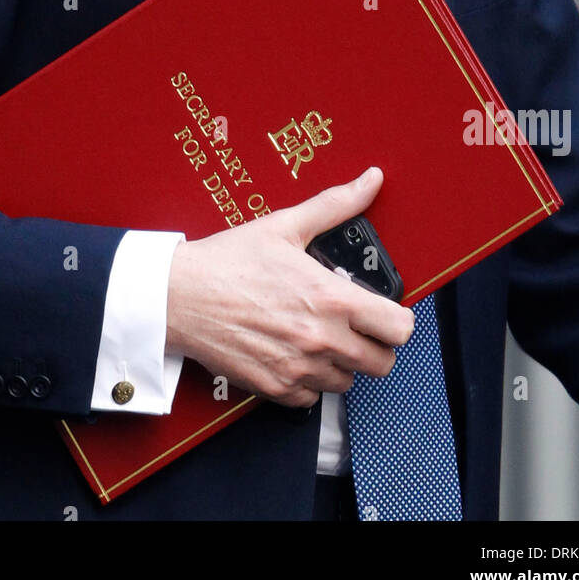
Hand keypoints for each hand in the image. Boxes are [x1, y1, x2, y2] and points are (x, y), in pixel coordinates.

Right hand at [165, 166, 414, 406]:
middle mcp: (321, 338)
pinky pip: (311, 398)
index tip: (384, 313)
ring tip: (318, 336)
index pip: (399, 329)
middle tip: (354, 327)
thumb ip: (335, 205)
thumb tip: (370, 181)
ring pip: (347, 382)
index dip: (397, 320)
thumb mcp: (286, 225)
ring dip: (341, 364)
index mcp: (331, 299)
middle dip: (373, 345)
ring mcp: (298, 368)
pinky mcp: (275, 388)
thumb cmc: (229, 260)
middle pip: (382, 363)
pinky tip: (293, 353)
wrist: (179, 295)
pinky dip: (308, 381)